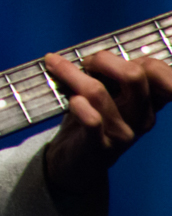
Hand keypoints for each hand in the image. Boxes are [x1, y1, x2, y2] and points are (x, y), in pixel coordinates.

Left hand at [43, 50, 171, 202]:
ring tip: (56, 66)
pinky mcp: (100, 147)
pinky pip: (93, 121)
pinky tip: (71, 100)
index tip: (108, 58)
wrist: (76, 162)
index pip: (160, 74)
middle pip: (134, 76)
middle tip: (85, 63)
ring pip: (100, 93)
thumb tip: (97, 53)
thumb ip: (113, 75)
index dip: (137, 57)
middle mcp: (141, 117)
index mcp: (149, 102)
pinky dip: (79, 106)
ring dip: (72, 74)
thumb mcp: (111, 95)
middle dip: (104, 59)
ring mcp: (122, 134)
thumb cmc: (93, 119)